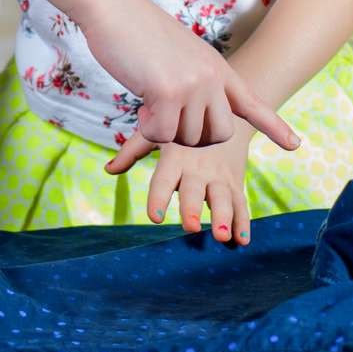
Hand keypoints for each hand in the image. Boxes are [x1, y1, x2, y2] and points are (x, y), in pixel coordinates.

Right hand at [79, 0, 300, 152]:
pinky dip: (149, 131)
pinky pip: (163, 136)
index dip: (273, 126)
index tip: (294, 145)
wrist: (114, 7)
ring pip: (188, 138)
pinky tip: (140, 111)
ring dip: (165, 130)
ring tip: (149, 104)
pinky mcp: (168, 93)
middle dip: (192, 136)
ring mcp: (193, 85)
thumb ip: (192, 80)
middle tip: (166, 117)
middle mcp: (211, 78)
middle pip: (218, 134)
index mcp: (216, 67)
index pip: (251, 102)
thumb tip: (188, 110)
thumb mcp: (178, 53)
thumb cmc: (136, 30)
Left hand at [106, 120, 254, 245]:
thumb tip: (108, 170)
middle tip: (191, 227)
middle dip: (193, 208)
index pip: (163, 178)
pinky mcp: (236, 181)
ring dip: (223, 217)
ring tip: (221, 236)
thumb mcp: (157, 134)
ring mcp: (219, 175)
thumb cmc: (182, 127)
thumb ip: (132, 152)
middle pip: (193, 190)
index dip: (158, 196)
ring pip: (222, 198)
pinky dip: (244, 221)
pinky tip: (242, 240)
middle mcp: (197, 167)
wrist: (225, 111)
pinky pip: (241, 202)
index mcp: (174, 156)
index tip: (154, 216)